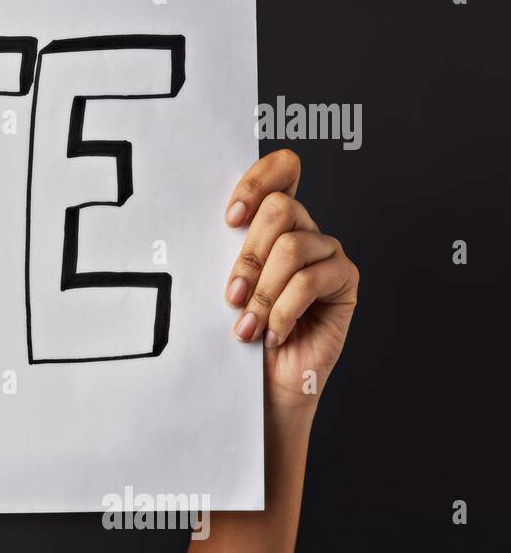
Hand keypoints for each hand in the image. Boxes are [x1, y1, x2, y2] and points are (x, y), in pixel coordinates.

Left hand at [223, 150, 359, 424]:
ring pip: (292, 247)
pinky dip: (283, 311)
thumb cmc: (242, 332)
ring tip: (246, 326)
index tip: (231, 217)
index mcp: (273, 222)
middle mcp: (303, 229)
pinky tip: (273, 334)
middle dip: (249, 254)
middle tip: (232, 296)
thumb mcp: (227, 285)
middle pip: (280, 208)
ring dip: (263, 292)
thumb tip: (209, 227)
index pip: (282, 169)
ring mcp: (327, 253)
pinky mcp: (344, 280)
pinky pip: (310, 281)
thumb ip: (226, 251)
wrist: (265, 383)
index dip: (258, 180)